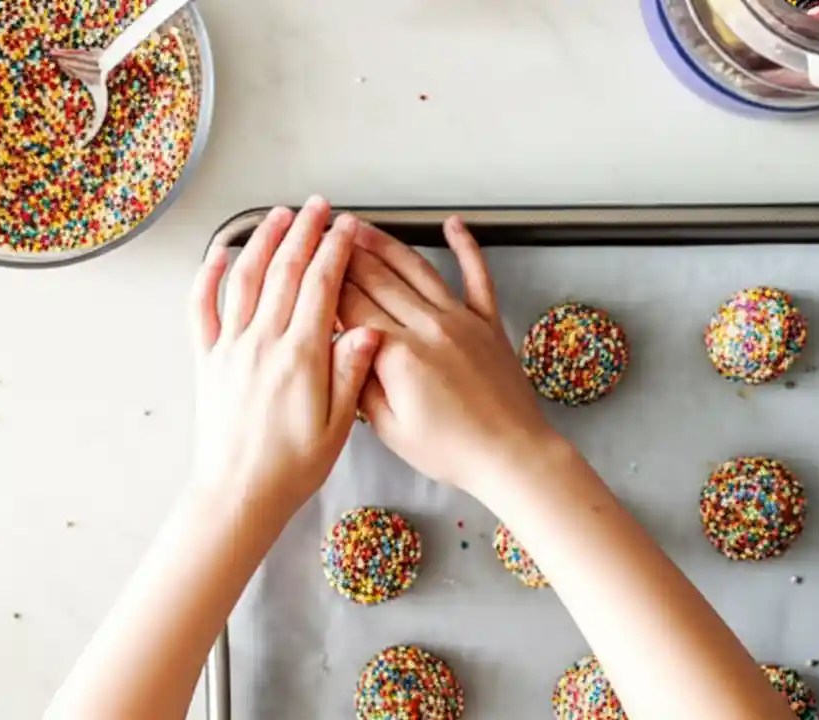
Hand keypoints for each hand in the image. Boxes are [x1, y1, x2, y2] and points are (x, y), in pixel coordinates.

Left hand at [191, 197, 379, 505]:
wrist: (239, 493)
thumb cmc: (290, 466)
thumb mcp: (338, 424)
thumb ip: (350, 370)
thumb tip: (368, 329)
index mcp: (300, 356)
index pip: (321, 285)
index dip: (336, 249)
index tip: (348, 227)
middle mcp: (262, 343)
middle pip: (284, 270)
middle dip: (304, 232)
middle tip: (319, 207)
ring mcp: (230, 348)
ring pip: (245, 278)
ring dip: (262, 240)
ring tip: (279, 215)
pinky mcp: (208, 360)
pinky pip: (202, 309)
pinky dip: (208, 276)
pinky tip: (218, 254)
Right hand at [338, 217, 560, 493]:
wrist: (511, 456)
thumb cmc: (454, 451)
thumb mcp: (391, 429)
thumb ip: (360, 385)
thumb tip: (339, 352)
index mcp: (398, 355)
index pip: (351, 306)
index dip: (324, 284)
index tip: (308, 265)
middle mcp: (429, 327)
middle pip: (377, 279)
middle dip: (346, 253)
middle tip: (325, 232)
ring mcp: (461, 320)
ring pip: (416, 268)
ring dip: (386, 243)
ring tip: (362, 226)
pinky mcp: (488, 323)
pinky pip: (476, 275)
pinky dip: (466, 247)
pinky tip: (453, 226)